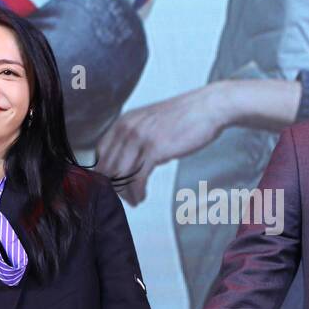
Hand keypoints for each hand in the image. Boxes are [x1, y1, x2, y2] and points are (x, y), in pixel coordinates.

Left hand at [96, 79, 303, 204]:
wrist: (208, 107)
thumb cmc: (184, 117)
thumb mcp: (151, 122)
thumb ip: (135, 136)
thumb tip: (126, 160)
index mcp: (124, 121)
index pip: (100, 152)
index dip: (104, 172)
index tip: (113, 185)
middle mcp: (127, 128)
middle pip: (107, 166)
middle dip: (113, 187)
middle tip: (123, 198)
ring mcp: (140, 139)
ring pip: (119, 175)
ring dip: (124, 194)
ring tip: (134, 201)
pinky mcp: (154, 150)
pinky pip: (136, 179)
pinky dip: (136, 193)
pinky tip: (141, 197)